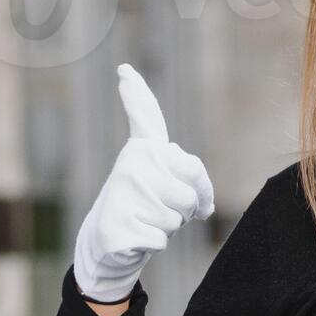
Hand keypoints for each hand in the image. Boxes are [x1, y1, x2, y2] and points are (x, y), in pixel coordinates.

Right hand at [71, 64, 213, 303]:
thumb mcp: (167, 188)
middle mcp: (133, 162)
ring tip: (147, 220)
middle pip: (191, 188)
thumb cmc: (147, 211)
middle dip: (189, 207)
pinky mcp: (121, 222)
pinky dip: (155, 244)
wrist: (109, 245)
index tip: (124, 70)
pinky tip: (136, 236)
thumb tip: (206, 206)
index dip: (136, 93)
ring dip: (171, 226)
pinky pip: (162, 238)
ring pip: (179, 215)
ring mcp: (125, 190)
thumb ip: (189, 185)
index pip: (145, 118)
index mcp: (144, 150)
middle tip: (166, 210)